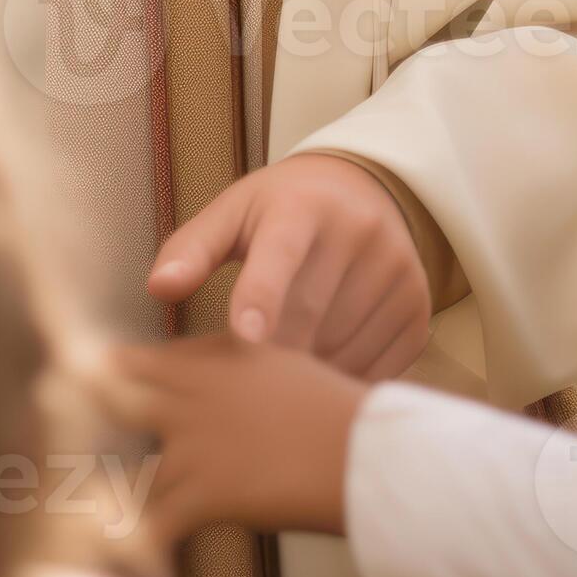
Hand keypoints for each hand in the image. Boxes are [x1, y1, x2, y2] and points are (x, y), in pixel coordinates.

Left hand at [106, 334, 367, 538]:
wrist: (368, 454)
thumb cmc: (339, 412)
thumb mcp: (282, 366)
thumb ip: (235, 366)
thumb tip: (215, 369)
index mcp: (212, 362)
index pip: (140, 360)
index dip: (109, 374)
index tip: (86, 378)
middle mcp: (193, 398)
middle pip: (113, 399)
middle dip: (86, 413)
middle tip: (61, 422)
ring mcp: (195, 446)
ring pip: (132, 468)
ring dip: (112, 488)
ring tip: (87, 501)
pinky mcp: (206, 492)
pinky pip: (156, 520)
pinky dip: (138, 536)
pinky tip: (125, 543)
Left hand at [146, 153, 431, 378]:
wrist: (361, 194)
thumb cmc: (280, 210)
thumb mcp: (233, 213)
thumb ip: (192, 249)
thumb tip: (158, 287)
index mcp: (301, 206)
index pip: (280, 253)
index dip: (262, 296)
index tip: (244, 337)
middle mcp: (357, 233)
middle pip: (310, 314)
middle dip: (272, 351)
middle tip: (239, 382)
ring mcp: (396, 270)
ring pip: (343, 345)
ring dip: (307, 368)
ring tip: (280, 366)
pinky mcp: (418, 307)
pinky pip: (377, 364)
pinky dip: (342, 376)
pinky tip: (321, 367)